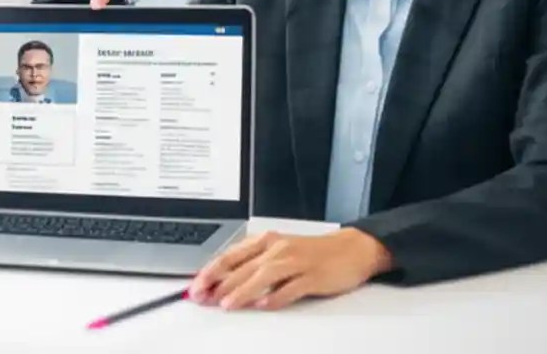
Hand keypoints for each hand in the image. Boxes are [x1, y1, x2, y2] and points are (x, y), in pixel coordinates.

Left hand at [190, 228, 392, 310]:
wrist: (351, 249)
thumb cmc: (312, 253)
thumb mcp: (278, 252)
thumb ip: (253, 265)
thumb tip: (223, 284)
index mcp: (266, 241)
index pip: (230, 256)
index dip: (210, 271)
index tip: (195, 286)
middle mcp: (278, 249)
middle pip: (243, 267)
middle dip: (219, 284)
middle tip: (202, 298)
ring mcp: (296, 261)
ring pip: (263, 276)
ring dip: (243, 291)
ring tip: (227, 304)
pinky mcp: (313, 276)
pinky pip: (291, 288)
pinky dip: (277, 297)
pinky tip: (264, 305)